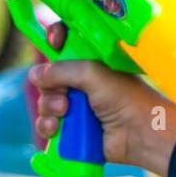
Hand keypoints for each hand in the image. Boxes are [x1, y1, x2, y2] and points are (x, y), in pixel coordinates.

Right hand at [29, 22, 167, 168]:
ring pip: (45, 104)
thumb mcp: (92, 74)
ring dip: (47, 109)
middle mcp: (82, 84)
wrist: (140, 134)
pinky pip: (48, 126)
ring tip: (63, 113)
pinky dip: (47, 127)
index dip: (56, 42)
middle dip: (49, 88)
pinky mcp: (73, 131)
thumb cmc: (124, 98)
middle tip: (64, 98)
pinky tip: (55, 130)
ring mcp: (77, 108)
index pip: (65, 48)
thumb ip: (61, 70)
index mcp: (91, 64)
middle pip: (48, 80)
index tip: (52, 42)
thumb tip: (35, 74)